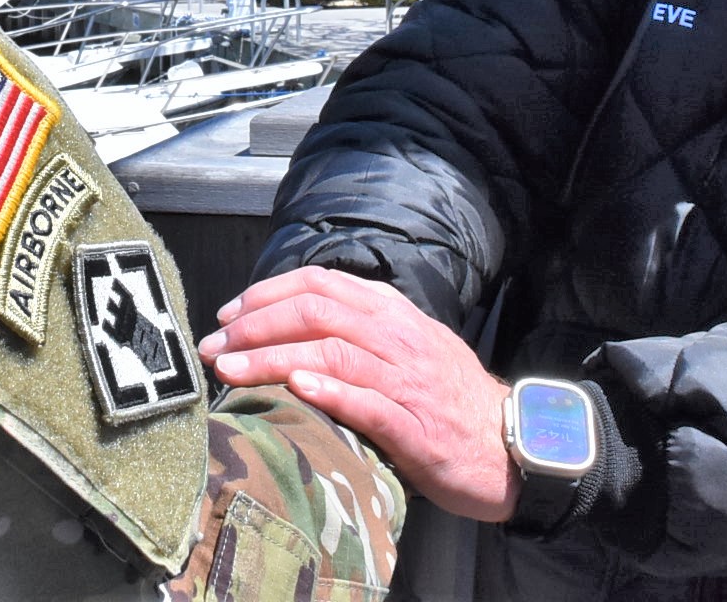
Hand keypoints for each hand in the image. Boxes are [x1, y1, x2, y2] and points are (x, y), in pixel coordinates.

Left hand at [197, 266, 518, 521]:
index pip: (319, 284)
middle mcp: (396, 338)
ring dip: (273, 357)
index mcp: (390, 314)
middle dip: (255, 326)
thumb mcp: (406, 346)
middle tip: (214, 347)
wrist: (512, 443)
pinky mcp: (416, 427)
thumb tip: (294, 323)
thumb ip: (359, 328)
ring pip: (332, 352)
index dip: (266, 295)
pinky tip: (296, 389)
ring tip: (230, 370)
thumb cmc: (448, 398)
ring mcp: (407, 381)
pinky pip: (368, 402)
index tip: (227, 316)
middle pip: (315, 312)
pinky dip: (330, 392)